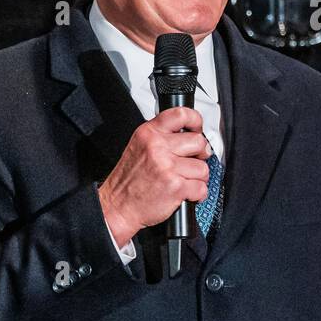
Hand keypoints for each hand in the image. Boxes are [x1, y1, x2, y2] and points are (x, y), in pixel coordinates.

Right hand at [97, 107, 212, 246]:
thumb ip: (161, 137)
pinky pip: (202, 188)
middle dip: (200, 155)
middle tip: (191, 162)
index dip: (196, 121)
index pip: (180, 114)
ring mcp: (167, 167)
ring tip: (184, 181)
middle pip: (199, 142)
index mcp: (149, 134)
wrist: (118, 206)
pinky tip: (187, 194)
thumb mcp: (139, 146)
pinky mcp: (175, 187)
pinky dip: (198, 195)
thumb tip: (190, 134)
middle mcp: (157, 147)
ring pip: (202, 168)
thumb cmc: (129, 180)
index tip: (198, 130)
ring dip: (198, 178)